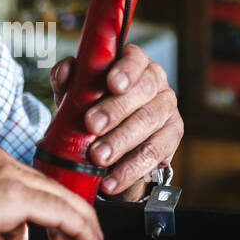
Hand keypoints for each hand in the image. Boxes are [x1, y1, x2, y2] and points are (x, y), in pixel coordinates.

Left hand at [49, 43, 182, 216]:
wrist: (110, 142)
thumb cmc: (92, 107)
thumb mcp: (76, 93)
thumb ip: (67, 79)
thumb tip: (67, 70)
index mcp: (134, 63)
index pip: (135, 59)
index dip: (125, 70)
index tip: (111, 83)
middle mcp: (156, 82)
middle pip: (143, 91)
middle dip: (116, 109)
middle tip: (92, 125)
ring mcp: (167, 109)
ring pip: (149, 122)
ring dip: (121, 141)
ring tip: (98, 157)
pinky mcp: (172, 137)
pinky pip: (154, 153)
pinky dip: (130, 169)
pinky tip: (111, 180)